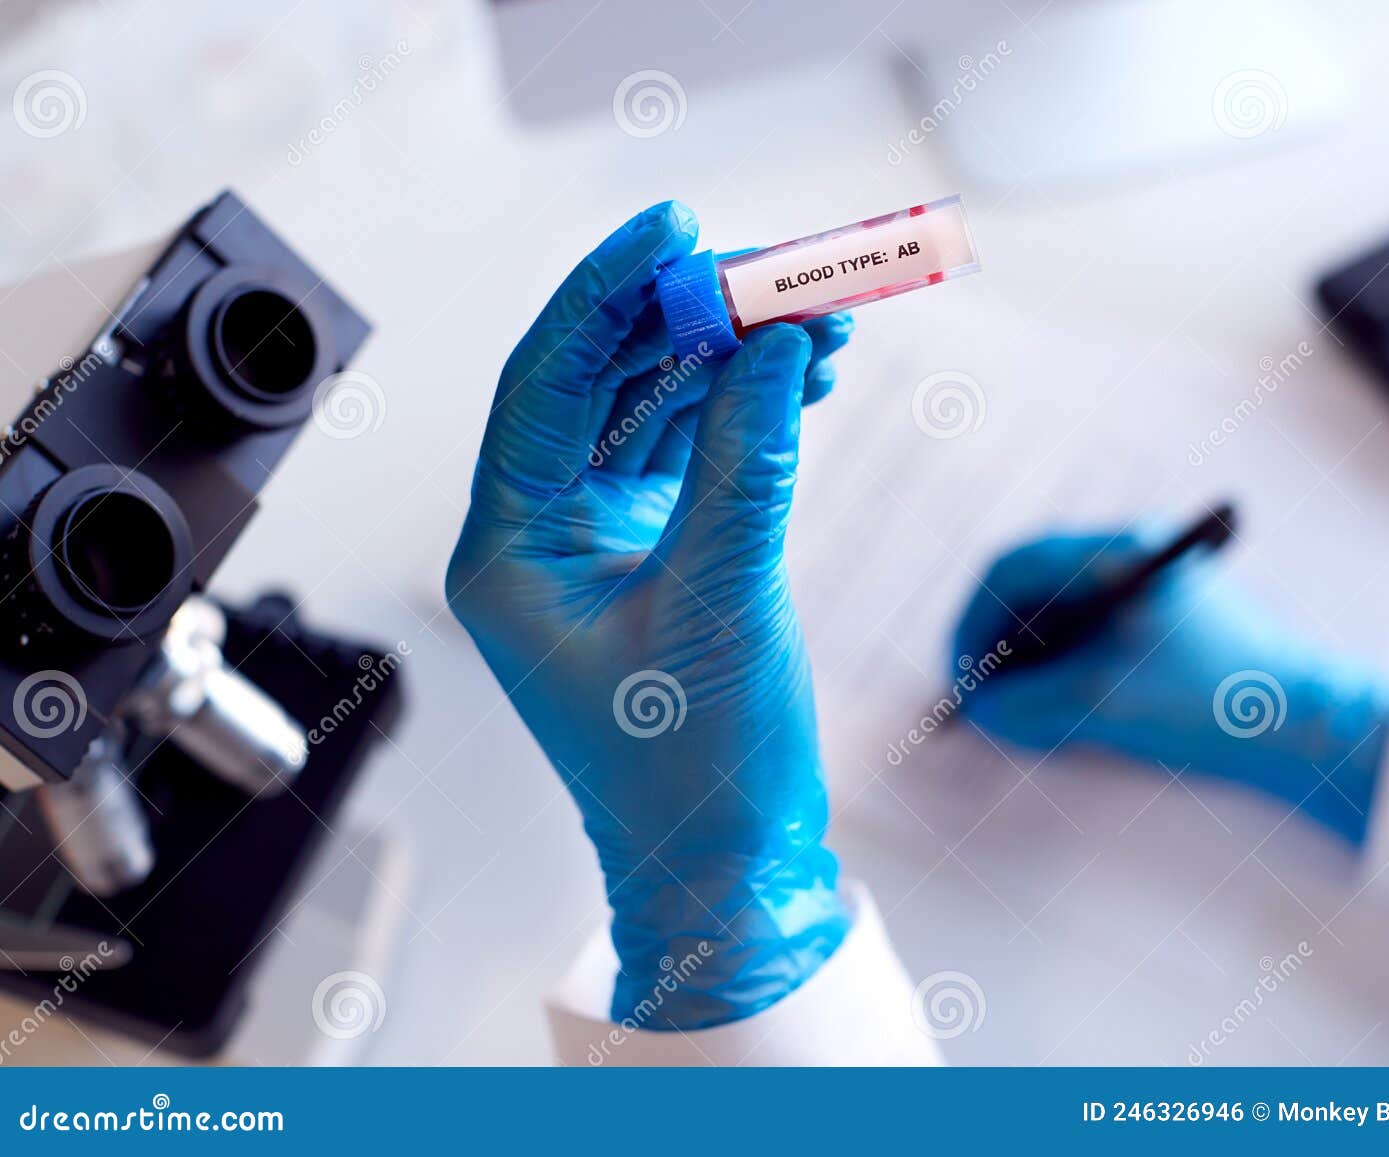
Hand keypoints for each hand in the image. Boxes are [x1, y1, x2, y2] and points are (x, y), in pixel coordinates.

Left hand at [447, 203, 852, 1028]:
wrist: (728, 861)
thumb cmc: (693, 767)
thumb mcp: (720, 603)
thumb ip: (747, 466)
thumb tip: (776, 344)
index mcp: (509, 549)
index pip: (545, 382)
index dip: (609, 293)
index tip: (678, 228)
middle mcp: (542, 531)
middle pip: (609, 380)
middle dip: (693, 315)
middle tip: (779, 268)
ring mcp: (603, 537)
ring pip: (662, 407)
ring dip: (737, 356)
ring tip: (822, 313)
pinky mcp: (663, 548)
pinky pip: (701, 449)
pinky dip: (753, 407)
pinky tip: (807, 372)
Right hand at [952, 527, 1388, 841]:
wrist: (1310, 728)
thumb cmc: (1212, 700)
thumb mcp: (1100, 702)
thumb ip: (1026, 703)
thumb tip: (982, 709)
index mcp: (1118, 551)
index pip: (1011, 569)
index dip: (972, 625)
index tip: (965, 679)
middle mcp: (1132, 555)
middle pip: (1032, 587)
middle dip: (996, 644)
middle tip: (981, 697)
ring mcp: (1149, 586)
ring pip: (1059, 614)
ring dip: (1027, 661)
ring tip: (1018, 710)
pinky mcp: (1164, 622)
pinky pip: (1090, 635)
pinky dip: (1062, 670)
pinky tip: (1060, 709)